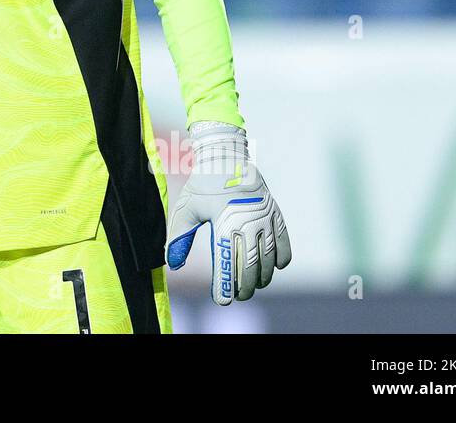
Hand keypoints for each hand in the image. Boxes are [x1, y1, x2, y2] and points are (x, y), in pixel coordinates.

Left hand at [165, 121, 291, 304]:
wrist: (226, 156)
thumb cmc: (202, 183)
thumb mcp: (186, 208)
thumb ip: (179, 237)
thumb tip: (172, 263)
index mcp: (224, 223)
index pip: (226, 263)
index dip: (225, 285)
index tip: (222, 300)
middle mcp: (247, 223)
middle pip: (250, 265)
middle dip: (245, 286)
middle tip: (240, 296)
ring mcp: (264, 218)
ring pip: (269, 257)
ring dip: (263, 275)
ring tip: (255, 285)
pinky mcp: (274, 212)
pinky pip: (284, 240)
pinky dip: (282, 256)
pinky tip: (276, 267)